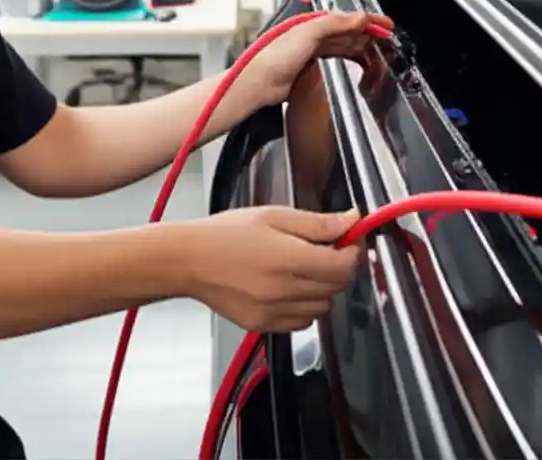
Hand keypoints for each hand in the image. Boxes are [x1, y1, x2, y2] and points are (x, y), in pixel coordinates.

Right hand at [183, 206, 366, 331]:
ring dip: (323, 289)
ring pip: (323, 308)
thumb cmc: (226, 234)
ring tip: (303, 269)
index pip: (344, 266)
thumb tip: (352, 221)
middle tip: (326, 250)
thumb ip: (318, 224)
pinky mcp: (263, 325)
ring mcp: (274, 312)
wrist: (188, 261)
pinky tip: (290, 289)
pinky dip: (305, 308)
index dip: (353, 251)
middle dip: (339, 267)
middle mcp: (284, 291)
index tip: (350, 239)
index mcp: (289, 260)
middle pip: (337, 287)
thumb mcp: (275, 216)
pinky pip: (302, 322)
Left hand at [239, 12, 393, 108]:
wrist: (259, 83)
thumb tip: (361, 18)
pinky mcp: (312, 68)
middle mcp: (315, 35)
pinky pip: (338, 59)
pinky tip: (358, 63)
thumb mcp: (308, 33)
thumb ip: (335, 24)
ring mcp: (314, 51)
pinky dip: (351, 58)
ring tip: (379, 52)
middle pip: (349, 31)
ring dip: (362, 46)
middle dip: (370, 33)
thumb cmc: (276, 56)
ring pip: (345, 45)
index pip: (349, 19)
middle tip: (389, 39)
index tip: (388, 25)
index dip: (370, 21)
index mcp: (315, 23)